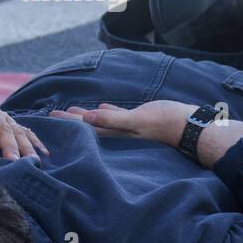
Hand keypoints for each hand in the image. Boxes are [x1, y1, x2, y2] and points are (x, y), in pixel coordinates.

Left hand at [0, 99, 49, 159]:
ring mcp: (5, 117)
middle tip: (12, 161)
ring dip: (26, 146)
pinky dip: (36, 143)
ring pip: (18, 131)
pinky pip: (27, 132)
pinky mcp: (13, 124)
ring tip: (32, 161)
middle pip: (2, 128)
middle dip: (8, 145)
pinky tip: (44, 155)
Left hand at [49, 101, 196, 147]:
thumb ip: (113, 118)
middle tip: (52, 116)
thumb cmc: (166, 122)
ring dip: (87, 117)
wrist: (192, 126)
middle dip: (71, 122)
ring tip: (71, 112)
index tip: (50, 120)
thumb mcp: (138, 119)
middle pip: (89, 127)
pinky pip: (118, 117)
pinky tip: (101, 108)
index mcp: (117, 134)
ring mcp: (130, 128)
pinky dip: (107, 113)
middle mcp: (120, 134)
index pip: (85, 129)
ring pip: (102, 122)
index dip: (67, 124)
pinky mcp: (140, 121)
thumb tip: (87, 117)